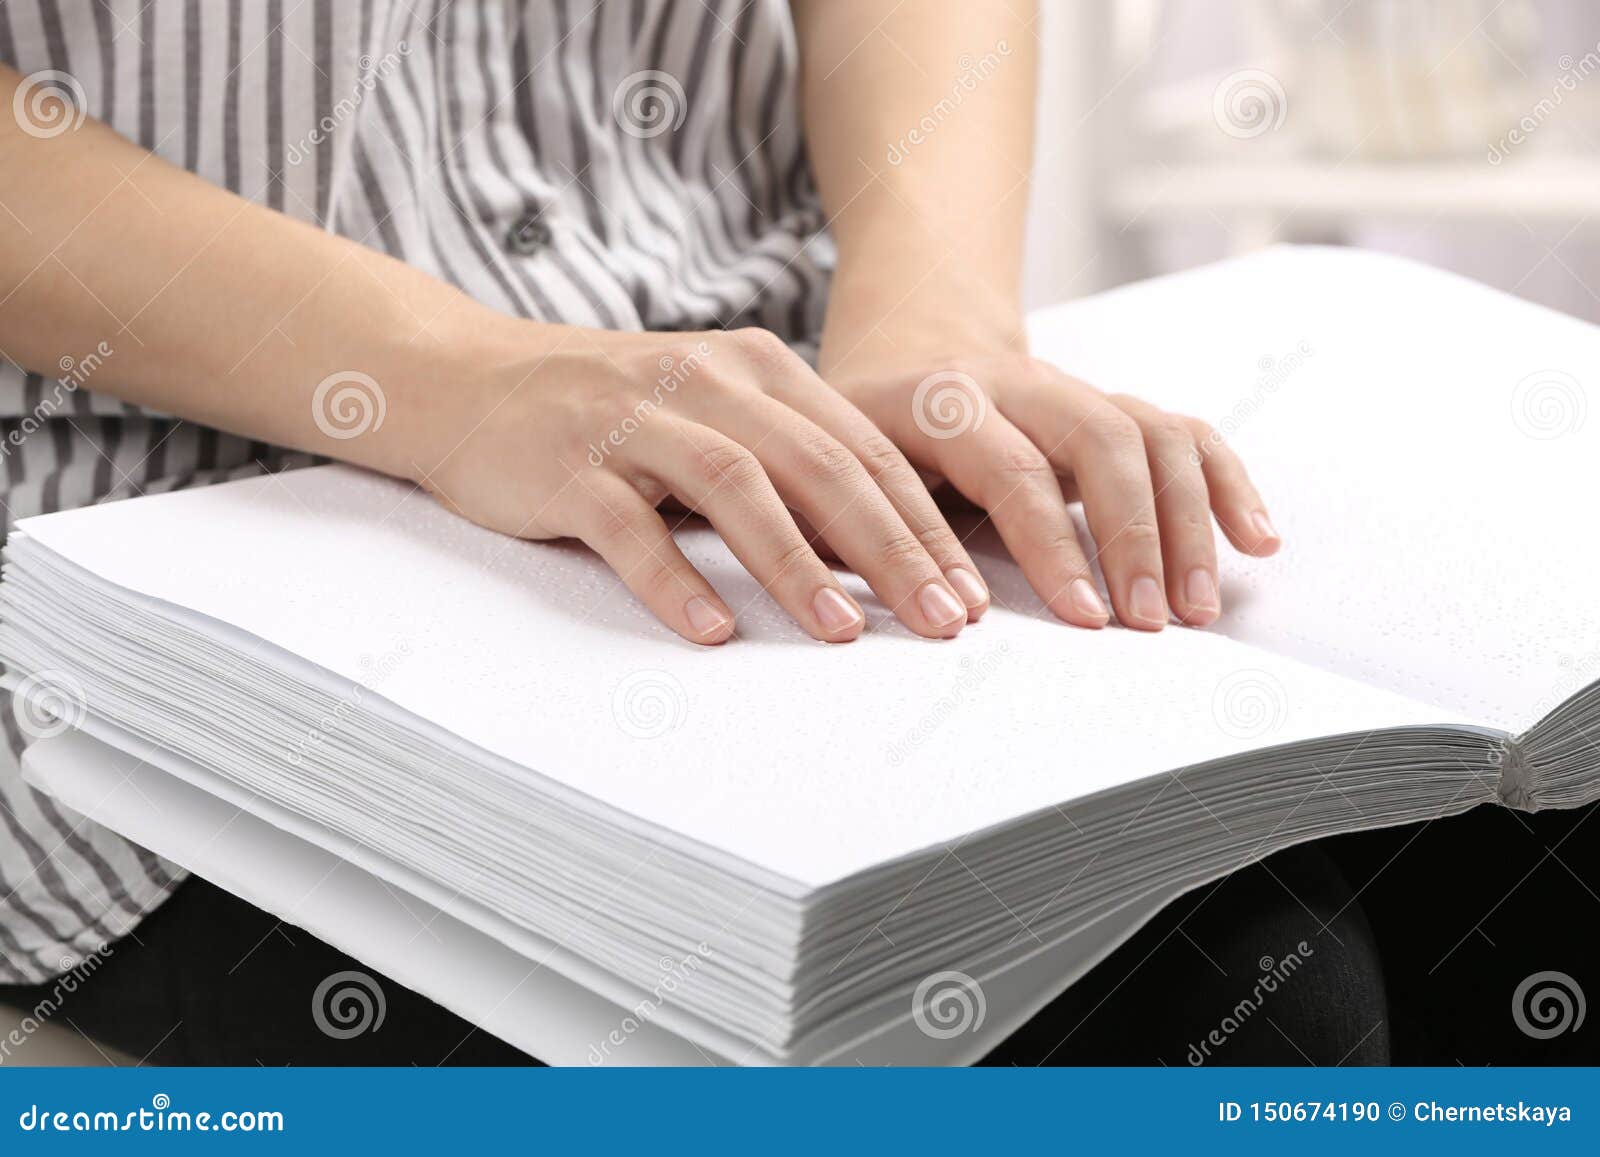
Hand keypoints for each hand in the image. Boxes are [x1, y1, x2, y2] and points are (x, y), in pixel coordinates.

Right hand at [415, 326, 988, 645]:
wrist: (472, 379)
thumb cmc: (612, 411)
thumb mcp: (715, 416)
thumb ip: (791, 464)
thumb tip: (883, 555)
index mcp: (757, 369)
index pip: (864, 450)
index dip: (923, 525)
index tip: (967, 593)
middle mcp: (705, 382)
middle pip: (820, 466)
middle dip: (891, 550)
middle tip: (940, 620)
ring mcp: (634, 420)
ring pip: (737, 487)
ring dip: (797, 564)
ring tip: (845, 631)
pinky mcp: (569, 463)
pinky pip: (629, 525)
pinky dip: (675, 579)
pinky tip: (711, 628)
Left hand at [824, 352, 1280, 630]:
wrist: (898, 349)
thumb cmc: (862, 439)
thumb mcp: (839, 476)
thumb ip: (864, 531)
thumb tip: (905, 610)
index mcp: (941, 399)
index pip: (1015, 467)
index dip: (1053, 546)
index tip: (1084, 620)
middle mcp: (1018, 382)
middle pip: (1104, 438)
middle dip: (1136, 536)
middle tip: (1152, 623)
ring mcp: (1074, 389)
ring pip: (1154, 433)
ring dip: (1189, 523)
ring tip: (1199, 606)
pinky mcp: (1112, 405)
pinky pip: (1185, 432)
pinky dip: (1227, 485)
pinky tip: (1258, 541)